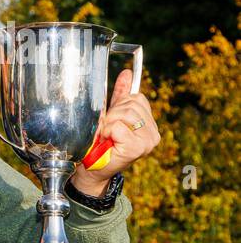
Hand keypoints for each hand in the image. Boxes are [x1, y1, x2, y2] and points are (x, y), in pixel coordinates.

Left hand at [71, 67, 161, 195]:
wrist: (90, 169)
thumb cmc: (99, 143)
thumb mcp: (111, 116)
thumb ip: (121, 96)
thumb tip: (127, 72)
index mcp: (149, 124)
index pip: (137, 98)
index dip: (119, 104)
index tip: (111, 118)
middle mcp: (153, 133)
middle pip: (131, 104)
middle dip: (112, 114)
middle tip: (106, 130)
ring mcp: (148, 141)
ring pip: (125, 113)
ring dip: (108, 123)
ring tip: (106, 136)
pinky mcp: (138, 147)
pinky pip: (118, 126)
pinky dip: (107, 131)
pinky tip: (107, 142)